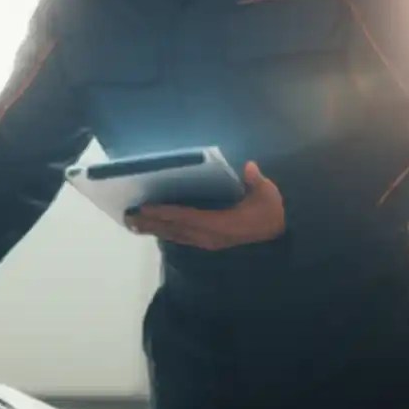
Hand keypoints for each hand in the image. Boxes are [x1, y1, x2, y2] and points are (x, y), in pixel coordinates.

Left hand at [124, 161, 284, 250]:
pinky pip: (182, 237)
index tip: (145, 208)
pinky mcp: (208, 241)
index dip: (165, 213)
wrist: (279, 233)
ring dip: (154, 229)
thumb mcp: (267, 194)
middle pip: (174, 229)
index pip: (187, 217)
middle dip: (151, 223)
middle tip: (128, 217)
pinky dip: (166, 231)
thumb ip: (255, 181)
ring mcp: (207, 241)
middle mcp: (209, 236)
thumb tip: (248, 167)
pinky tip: (155, 228)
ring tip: (133, 224)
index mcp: (220, 224)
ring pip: (175, 235)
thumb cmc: (271, 211)